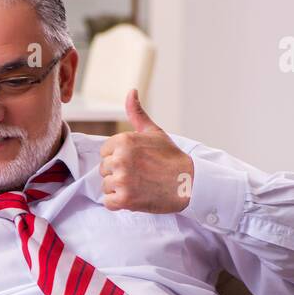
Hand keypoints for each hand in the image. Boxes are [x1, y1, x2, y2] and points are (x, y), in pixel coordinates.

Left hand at [99, 88, 194, 213]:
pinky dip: (119, 203)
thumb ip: (137, 113)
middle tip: (140, 175)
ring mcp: (122, 180)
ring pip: (106, 186)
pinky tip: (135, 197)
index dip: (119, 158)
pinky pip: (109, 203)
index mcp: (124, 140)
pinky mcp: (125, 199)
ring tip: (139, 185)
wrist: (189, 183)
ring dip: (119, 189)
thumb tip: (131, 91)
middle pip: (104, 169)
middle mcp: (120, 159)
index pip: (105, 152)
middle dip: (118, 173)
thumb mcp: (154, 132)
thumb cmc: (172, 158)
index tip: (136, 162)